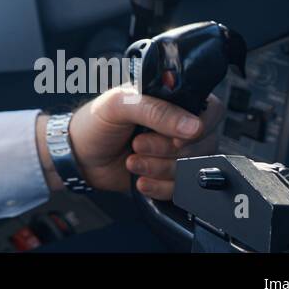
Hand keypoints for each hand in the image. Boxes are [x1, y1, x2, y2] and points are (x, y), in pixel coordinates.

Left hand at [40, 88, 224, 200]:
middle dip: (167, 150)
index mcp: (172, 99)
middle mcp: (179, 125)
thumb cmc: (94, 123)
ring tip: (133, 161)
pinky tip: (141, 180)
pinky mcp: (169, 176)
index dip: (197, 127)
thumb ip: (156, 110)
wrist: (77, 156)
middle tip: (138, 144)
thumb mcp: (119, 105)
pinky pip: (182, 189)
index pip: (210, 110)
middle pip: (204, 144)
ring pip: (193, 169)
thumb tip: (193, 125)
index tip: (172, 137)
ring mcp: (176, 152)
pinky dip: (161, 187)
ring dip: (160, 169)